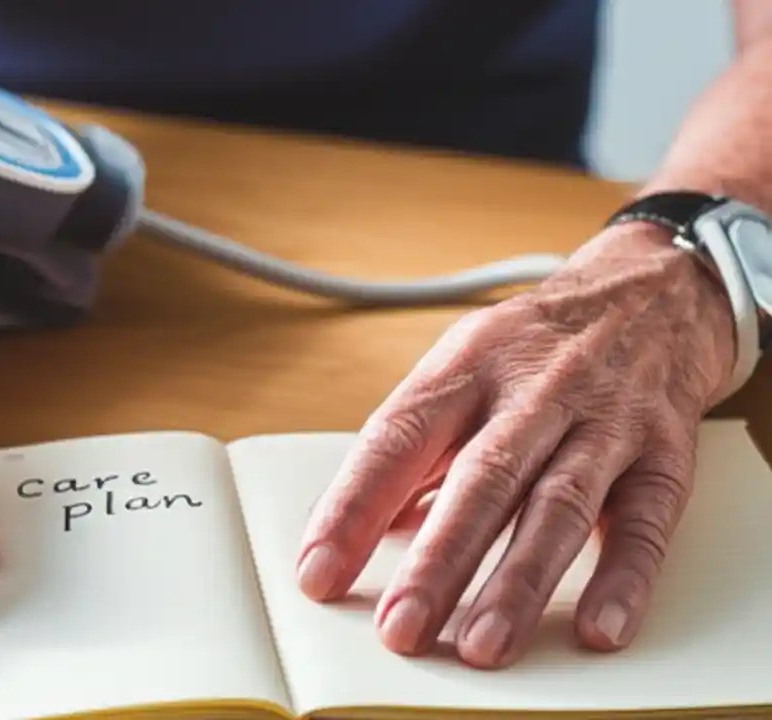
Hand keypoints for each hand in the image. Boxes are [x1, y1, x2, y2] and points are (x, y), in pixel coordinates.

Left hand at [296, 222, 736, 668]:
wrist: (648, 294)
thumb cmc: (533, 346)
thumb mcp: (460, 371)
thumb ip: (415, 452)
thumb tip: (362, 530)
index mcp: (464, 368)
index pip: (396, 439)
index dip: (352, 508)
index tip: (318, 571)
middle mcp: (533, 391)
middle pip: (480, 480)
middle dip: (437, 561)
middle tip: (400, 629)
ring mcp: (602, 421)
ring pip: (557, 505)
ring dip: (519, 582)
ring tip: (483, 644)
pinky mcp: (662, 454)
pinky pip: (644, 521)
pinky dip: (623, 578)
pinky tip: (599, 629)